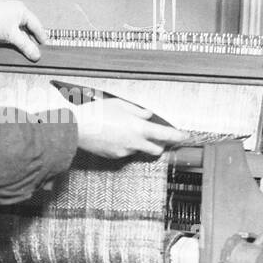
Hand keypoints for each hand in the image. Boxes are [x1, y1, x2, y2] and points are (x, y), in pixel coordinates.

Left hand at [0, 0, 47, 61]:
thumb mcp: (11, 35)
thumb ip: (25, 45)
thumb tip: (36, 54)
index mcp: (22, 10)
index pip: (37, 25)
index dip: (42, 37)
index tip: (45, 47)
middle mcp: (16, 11)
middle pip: (29, 28)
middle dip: (32, 40)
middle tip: (36, 52)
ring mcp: (7, 15)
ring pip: (20, 30)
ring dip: (23, 40)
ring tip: (25, 51)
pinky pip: (12, 31)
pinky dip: (14, 38)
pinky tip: (14, 46)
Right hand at [73, 99, 189, 158]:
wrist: (77, 127)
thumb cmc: (97, 113)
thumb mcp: (120, 105)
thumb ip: (138, 111)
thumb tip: (147, 115)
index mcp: (138, 128)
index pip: (165, 135)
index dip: (178, 136)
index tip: (185, 137)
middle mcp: (134, 142)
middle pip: (156, 149)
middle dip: (159, 144)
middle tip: (156, 137)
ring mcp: (124, 152)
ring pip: (139, 150)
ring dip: (138, 143)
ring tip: (124, 130)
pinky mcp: (114, 157)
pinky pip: (125, 152)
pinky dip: (124, 146)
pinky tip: (114, 136)